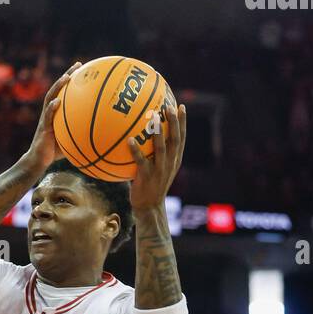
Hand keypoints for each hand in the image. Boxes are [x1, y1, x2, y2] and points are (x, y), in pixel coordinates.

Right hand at [21, 64, 79, 175]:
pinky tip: (57, 102)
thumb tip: (102, 135)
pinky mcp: (43, 128)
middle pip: (58, 89)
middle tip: (78, 65)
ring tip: (66, 78)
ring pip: (50, 97)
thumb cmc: (55, 151)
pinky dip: (51, 108)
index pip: (65, 92)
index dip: (74, 80)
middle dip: (67, 76)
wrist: (39, 160)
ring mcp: (45, 118)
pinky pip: (47, 116)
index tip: (84, 69)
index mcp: (57, 112)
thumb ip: (82, 133)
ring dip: (58, 86)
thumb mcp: (72, 140)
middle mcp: (50, 111)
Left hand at [128, 96, 185, 211]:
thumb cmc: (150, 185)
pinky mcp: (147, 178)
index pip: (181, 138)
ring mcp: (160, 171)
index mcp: (174, 160)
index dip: (183, 122)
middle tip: (169, 106)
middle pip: (175, 140)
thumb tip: (145, 133)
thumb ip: (155, 152)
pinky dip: (136, 151)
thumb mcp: (158, 168)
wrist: (149, 207)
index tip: (181, 106)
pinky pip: (141, 162)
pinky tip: (129, 140)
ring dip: (159, 132)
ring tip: (154, 117)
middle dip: (174, 122)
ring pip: (161, 149)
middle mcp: (170, 163)